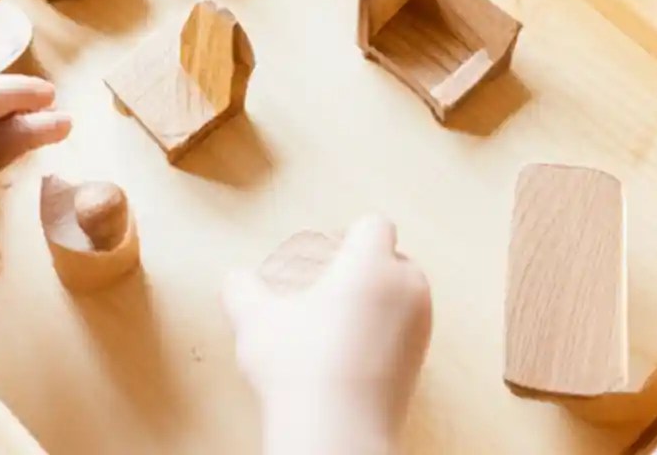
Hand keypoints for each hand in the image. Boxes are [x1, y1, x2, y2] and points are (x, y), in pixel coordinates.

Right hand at [223, 217, 432, 454]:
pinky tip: (347, 355)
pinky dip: (383, 333)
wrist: (336, 431)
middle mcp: (406, 289)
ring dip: (376, 300)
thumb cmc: (298, 366)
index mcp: (371, 263)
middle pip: (393, 259)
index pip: (375, 225)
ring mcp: (420, 327)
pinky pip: (405, 330)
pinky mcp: (421, 362)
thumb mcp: (253, 319)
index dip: (349, 235)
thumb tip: (235, 279)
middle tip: (327, 289)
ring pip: (402, 295)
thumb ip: (242, 288)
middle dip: (364, 268)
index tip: (325, 255)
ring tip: (335, 324)